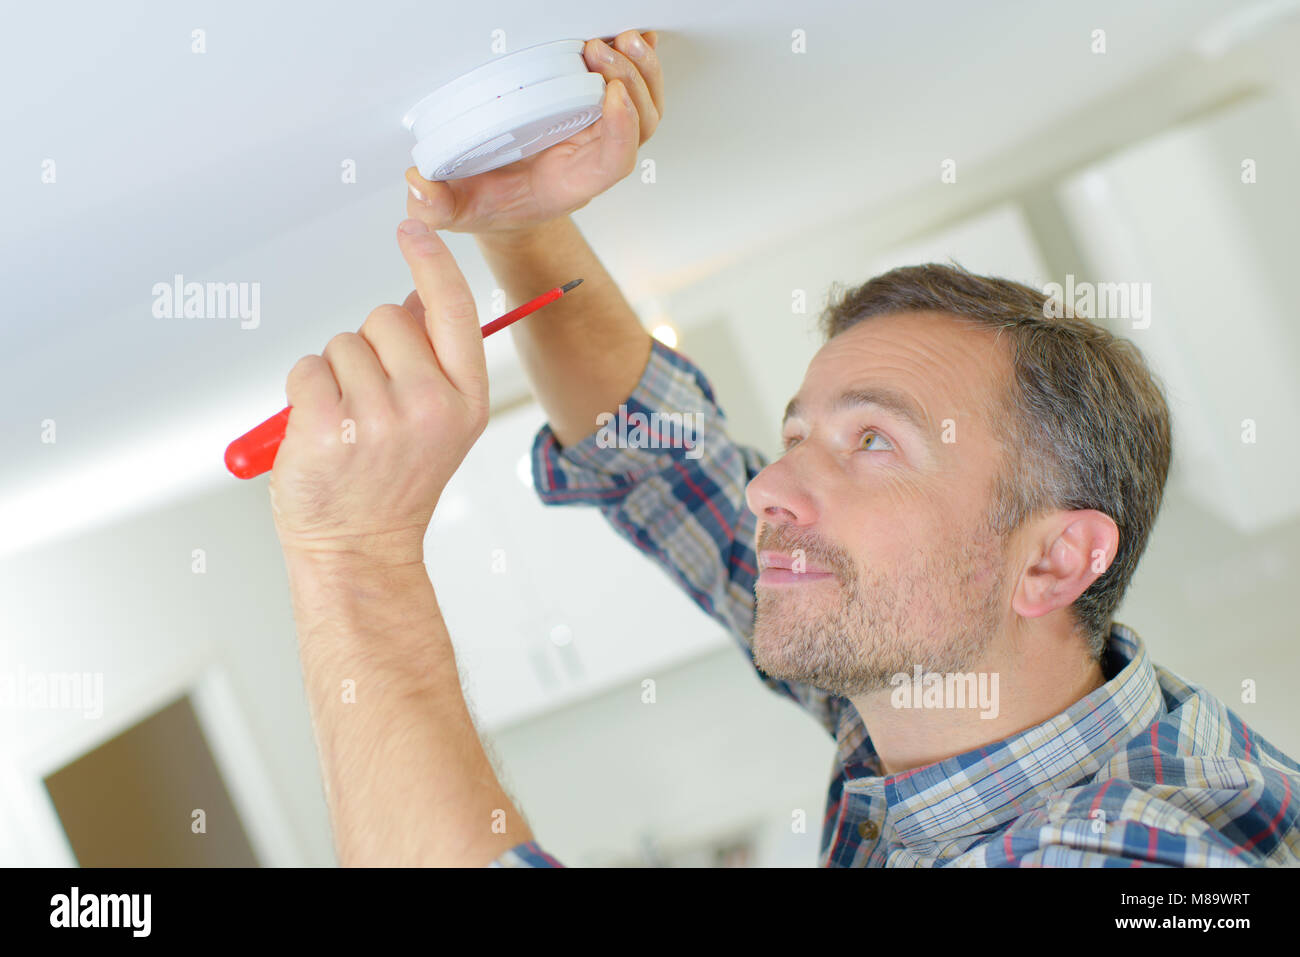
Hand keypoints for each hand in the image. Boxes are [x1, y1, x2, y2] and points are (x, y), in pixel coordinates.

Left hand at [268, 220, 487, 566]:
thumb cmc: (395, 483)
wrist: (360, 548)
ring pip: (341, 345)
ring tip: (345, 425)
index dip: (432, 260)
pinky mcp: (325, 427)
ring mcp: (377, 418)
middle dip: (370, 345)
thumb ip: (433, 360)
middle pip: (385, 318)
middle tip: (371, 402)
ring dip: (334, 375)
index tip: (413, 226)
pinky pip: (305, 369)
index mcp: (465, 400)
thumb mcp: (439, 422)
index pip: (454, 309)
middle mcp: (428, 405)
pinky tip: (319, 431)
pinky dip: (303, 392)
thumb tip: (417, 294)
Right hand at [403, 30, 663, 234]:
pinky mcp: (594, 112)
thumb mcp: (454, 209)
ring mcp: (598, 134)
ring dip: (639, 67)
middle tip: (602, 48)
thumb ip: (436, 205)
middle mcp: (593, 158)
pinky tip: (630, 36)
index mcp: (571, 183)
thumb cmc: (485, 205)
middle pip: (639, 124)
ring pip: (642, 104)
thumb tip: (418, 185)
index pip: (614, 160)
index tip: (612, 93)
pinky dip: (636, 62)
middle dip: (631, 82)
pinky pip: (630, 87)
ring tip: (619, 36)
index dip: (621, 128)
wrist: (497, 202)